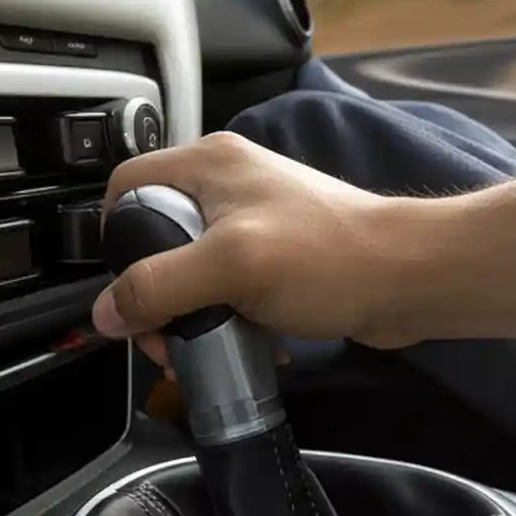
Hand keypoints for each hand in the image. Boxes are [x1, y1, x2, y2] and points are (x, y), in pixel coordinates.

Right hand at [92, 131, 416, 373]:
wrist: (410, 279)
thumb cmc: (326, 259)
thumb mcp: (230, 268)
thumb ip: (159, 286)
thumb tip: (106, 314)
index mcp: (208, 165)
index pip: (128, 186)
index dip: (111, 237)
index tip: (121, 288)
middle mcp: (227, 183)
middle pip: (155, 237)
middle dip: (154, 294)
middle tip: (164, 338)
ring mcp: (254, 218)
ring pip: (192, 268)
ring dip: (191, 314)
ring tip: (202, 350)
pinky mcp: (277, 253)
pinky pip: (228, 286)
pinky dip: (227, 317)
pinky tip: (246, 343)